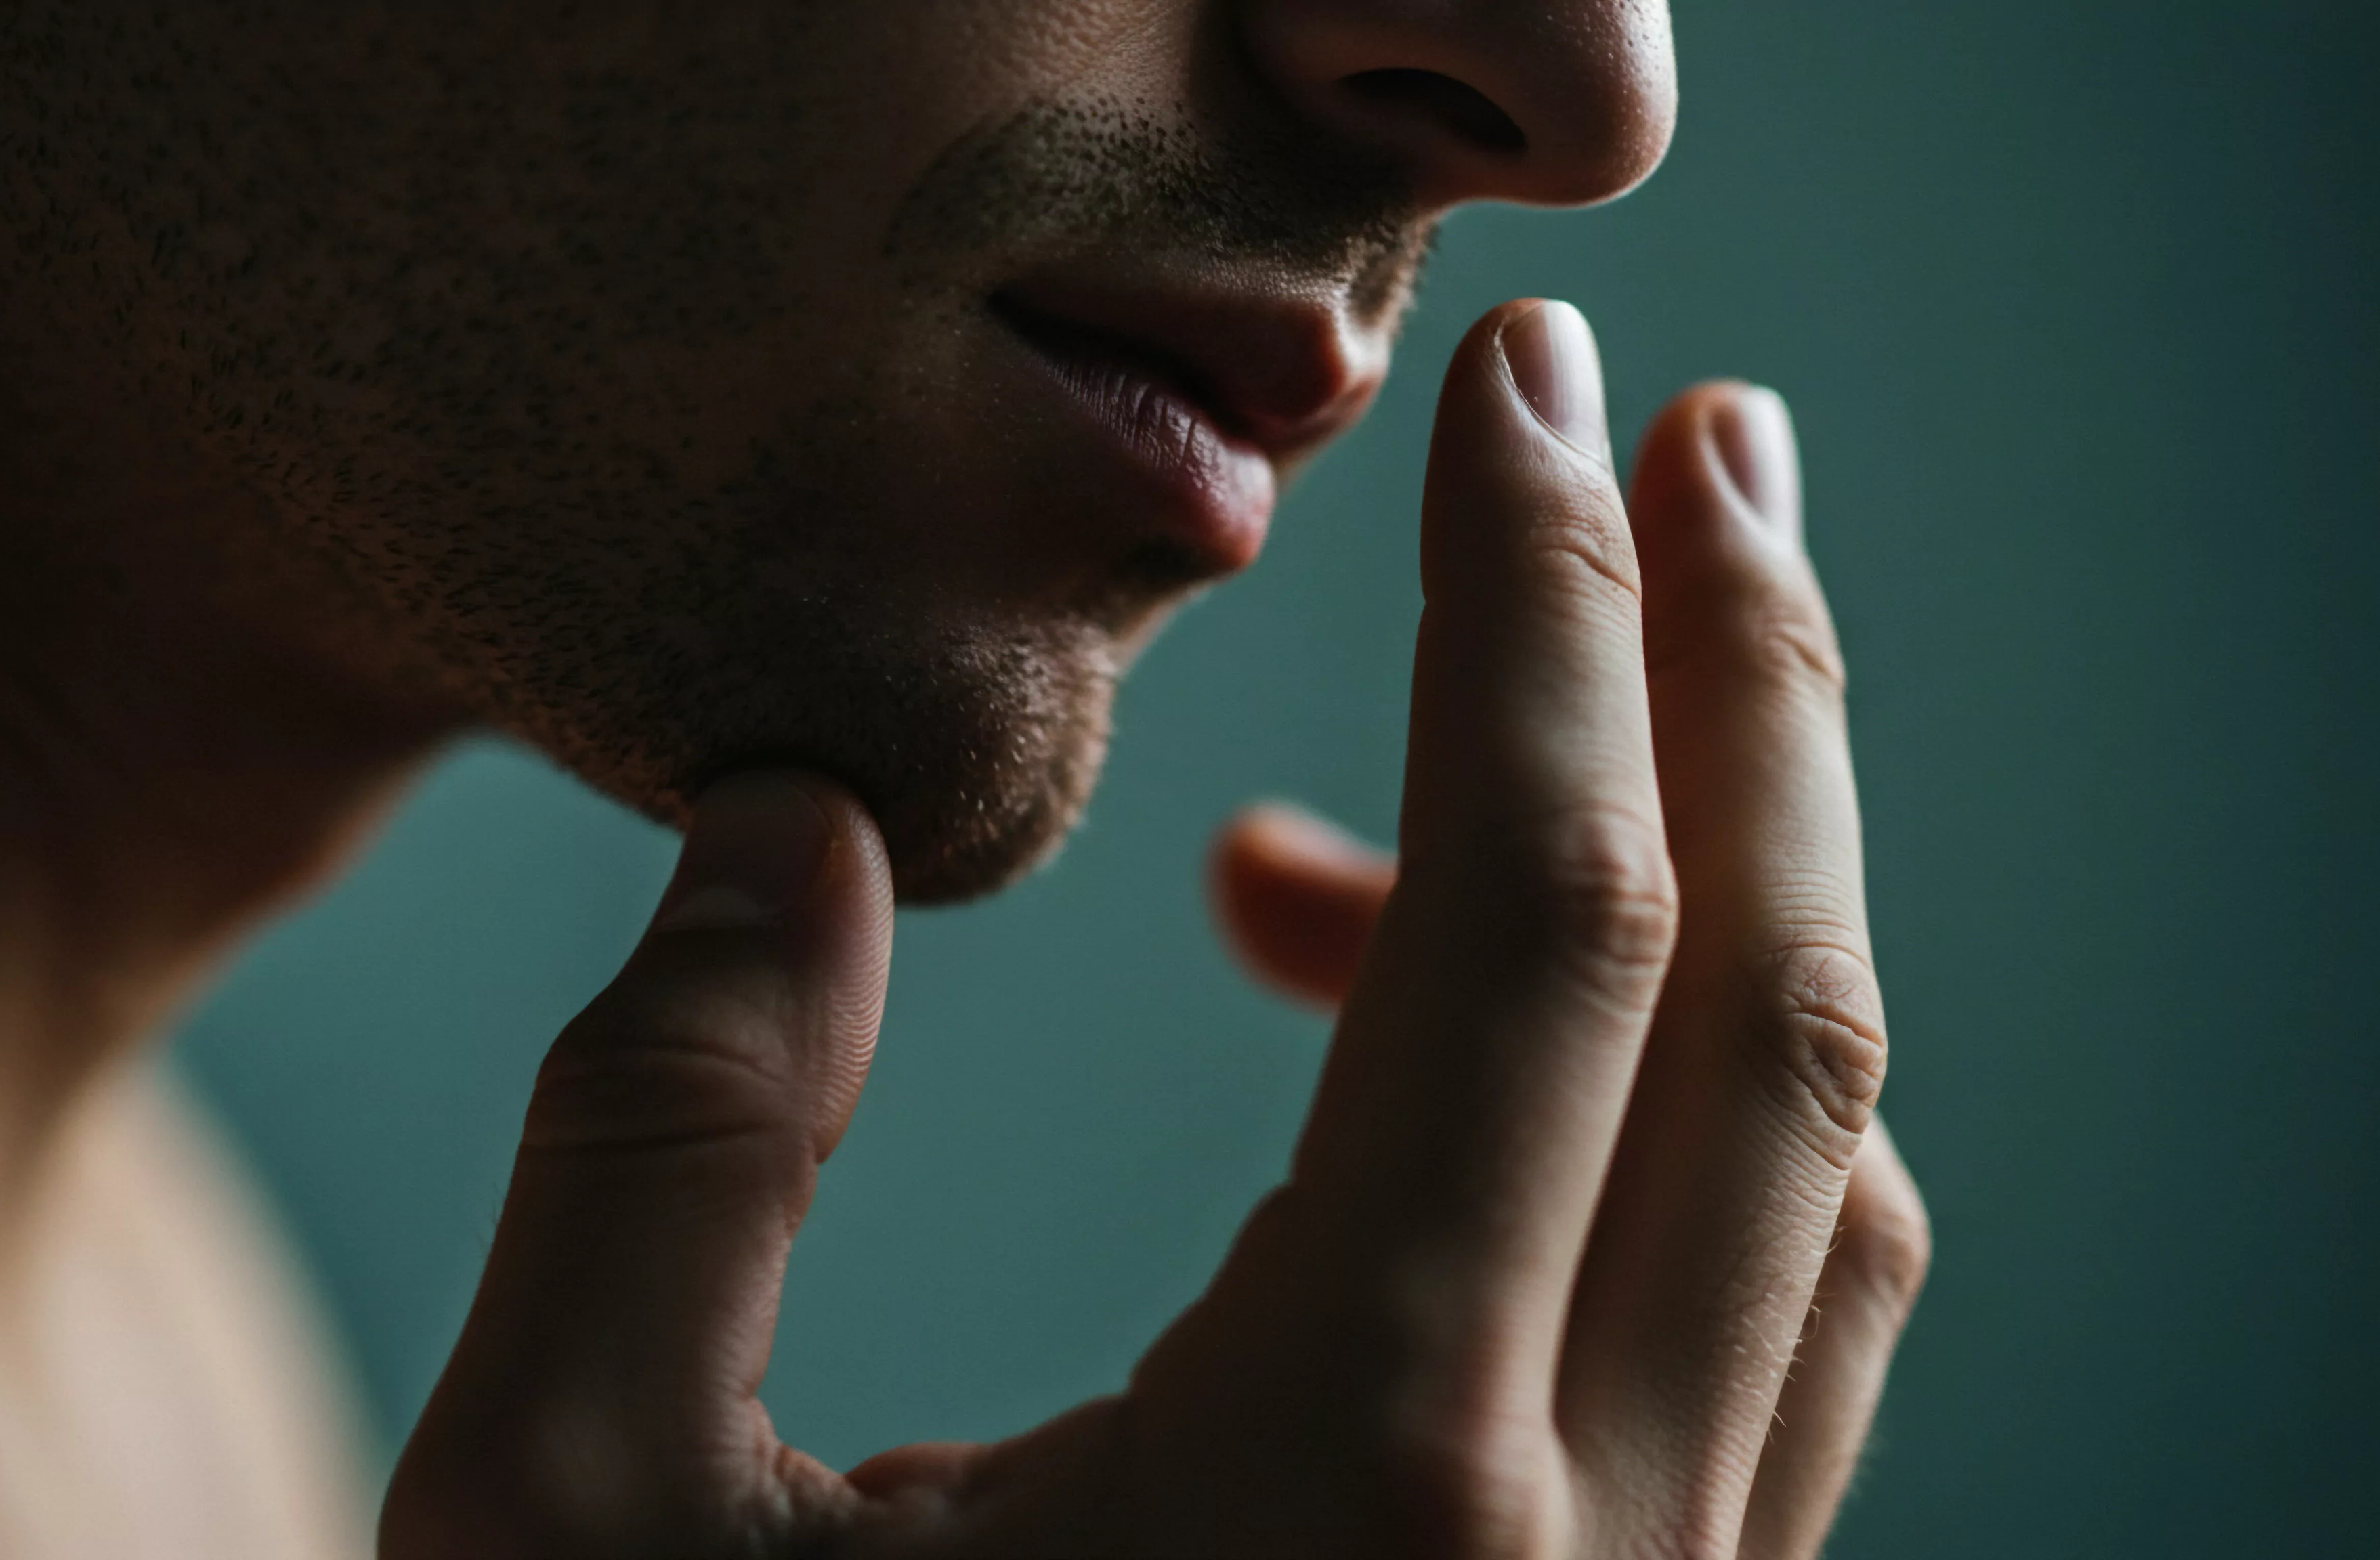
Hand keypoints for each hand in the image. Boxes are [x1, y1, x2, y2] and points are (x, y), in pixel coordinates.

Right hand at [382, 299, 1929, 1559]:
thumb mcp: (567, 1537)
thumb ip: (672, 1138)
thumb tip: (782, 827)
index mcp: (1356, 1503)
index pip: (1538, 925)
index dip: (1542, 615)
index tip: (1525, 401)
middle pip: (1770, 1017)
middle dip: (1746, 683)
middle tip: (1695, 445)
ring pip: (1812, 1184)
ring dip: (1726, 899)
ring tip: (1530, 724)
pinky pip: (1759, 1341)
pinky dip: (1677, 1124)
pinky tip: (1471, 1050)